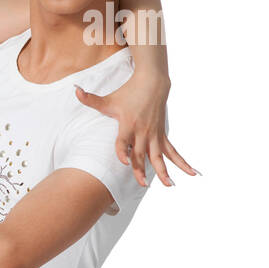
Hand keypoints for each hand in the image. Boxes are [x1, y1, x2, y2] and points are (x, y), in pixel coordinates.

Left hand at [76, 74, 196, 187]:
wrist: (153, 82)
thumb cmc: (128, 92)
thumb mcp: (109, 98)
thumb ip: (90, 99)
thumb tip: (75, 90)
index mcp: (128, 124)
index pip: (123, 142)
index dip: (123, 152)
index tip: (125, 162)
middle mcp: (142, 131)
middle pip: (141, 153)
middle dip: (141, 169)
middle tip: (142, 184)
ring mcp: (154, 134)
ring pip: (159, 156)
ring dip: (163, 171)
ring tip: (168, 185)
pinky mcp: (162, 134)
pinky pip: (172, 151)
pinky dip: (182, 162)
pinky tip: (192, 172)